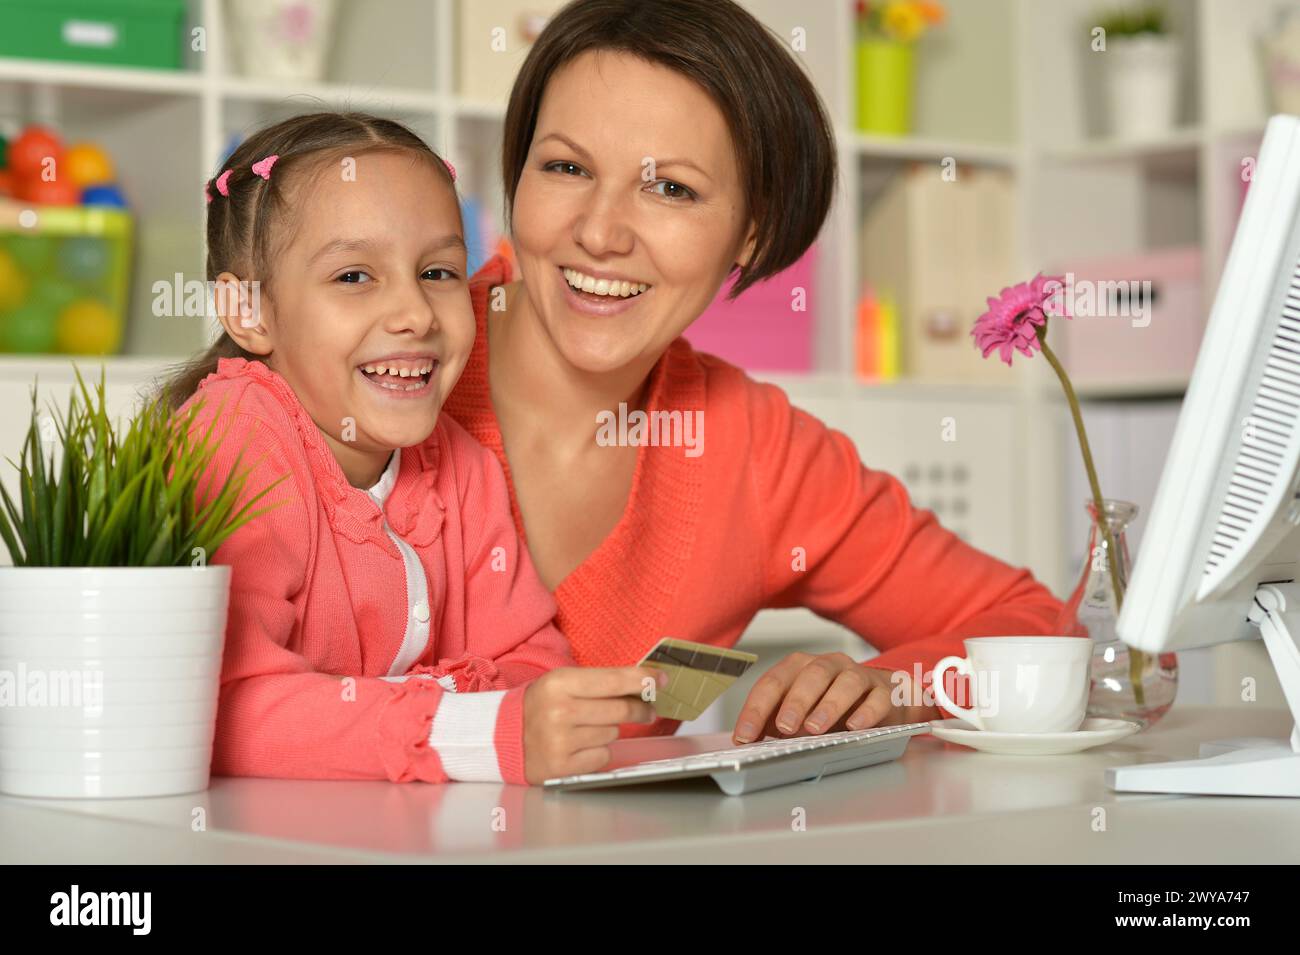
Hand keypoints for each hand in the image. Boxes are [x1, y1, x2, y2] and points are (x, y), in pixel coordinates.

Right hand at [522, 666, 666, 783]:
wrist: (504, 737)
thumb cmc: (541, 706)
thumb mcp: (562, 683)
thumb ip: (600, 682)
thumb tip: (645, 686)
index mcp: (559, 683)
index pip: (613, 680)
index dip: (642, 680)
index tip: (662, 680)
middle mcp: (559, 711)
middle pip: (621, 711)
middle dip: (640, 710)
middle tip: (647, 710)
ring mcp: (561, 742)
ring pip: (612, 734)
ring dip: (609, 730)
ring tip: (588, 728)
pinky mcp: (563, 767)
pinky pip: (603, 757)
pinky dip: (598, 751)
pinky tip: (580, 746)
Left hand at [732, 652, 938, 743]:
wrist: (884, 698)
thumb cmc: (833, 706)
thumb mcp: (800, 712)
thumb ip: (775, 722)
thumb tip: (747, 741)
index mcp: (801, 667)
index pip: (774, 682)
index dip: (756, 709)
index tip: (744, 735)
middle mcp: (829, 665)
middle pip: (811, 675)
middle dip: (795, 701)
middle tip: (784, 726)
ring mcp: (859, 675)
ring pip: (846, 682)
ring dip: (828, 705)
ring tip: (815, 728)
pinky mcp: (885, 692)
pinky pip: (878, 698)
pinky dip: (866, 712)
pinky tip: (855, 727)